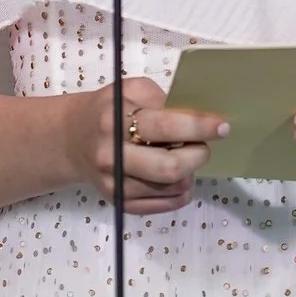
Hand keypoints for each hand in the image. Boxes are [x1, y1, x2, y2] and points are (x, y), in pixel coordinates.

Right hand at [66, 76, 229, 215]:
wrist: (72, 139)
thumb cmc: (109, 109)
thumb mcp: (131, 91)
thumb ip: (162, 101)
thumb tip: (200, 118)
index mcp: (115, 119)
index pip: (165, 127)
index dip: (198, 127)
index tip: (222, 127)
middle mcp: (112, 155)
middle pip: (170, 168)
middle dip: (198, 155)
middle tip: (203, 145)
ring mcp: (114, 183)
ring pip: (171, 188)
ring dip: (189, 173)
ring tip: (184, 156)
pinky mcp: (119, 202)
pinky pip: (164, 205)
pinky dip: (180, 191)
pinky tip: (176, 175)